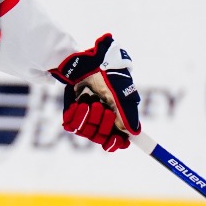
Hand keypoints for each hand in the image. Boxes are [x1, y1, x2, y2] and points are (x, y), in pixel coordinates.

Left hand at [51, 34, 141, 151]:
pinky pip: (70, 125)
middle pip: (101, 138)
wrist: (88, 62)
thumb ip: (128, 114)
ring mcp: (86, 117)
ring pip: (85, 133)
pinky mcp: (71, 112)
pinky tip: (79, 103)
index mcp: (117, 117)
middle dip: (102, 125)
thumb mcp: (122, 93)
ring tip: (90, 101)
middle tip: (102, 107)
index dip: (116, 143)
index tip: (116, 139)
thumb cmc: (110, 76)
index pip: (117, 140)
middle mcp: (101, 120)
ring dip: (88, 118)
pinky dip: (76, 116)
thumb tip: (135, 133)